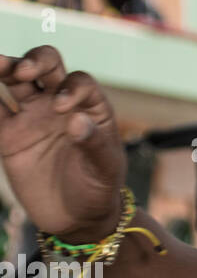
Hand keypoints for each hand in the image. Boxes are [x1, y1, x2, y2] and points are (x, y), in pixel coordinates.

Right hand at [0, 46, 125, 241]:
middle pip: (47, 67)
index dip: (70, 88)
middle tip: (24, 72)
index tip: (61, 108)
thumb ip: (93, 143)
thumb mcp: (105, 168)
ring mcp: (32, 117)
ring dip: (4, 67)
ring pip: (15, 81)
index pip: (79, 82)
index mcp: (90, 107)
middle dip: (34, 61)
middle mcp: (60, 104)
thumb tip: (77, 120)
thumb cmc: (100, 187)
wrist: (75, 216)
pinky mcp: (8, 135)